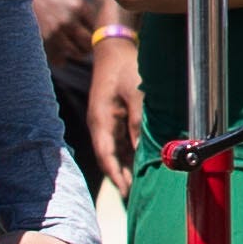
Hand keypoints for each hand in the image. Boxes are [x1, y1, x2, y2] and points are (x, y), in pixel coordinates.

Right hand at [30, 0, 94, 70]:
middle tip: (86, 42)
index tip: (96, 30)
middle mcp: (68, 22)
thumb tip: (93, 19)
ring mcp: (54, 34)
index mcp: (78, 6)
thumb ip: (80, 6)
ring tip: (74, 47)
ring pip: (76, 53)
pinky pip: (59, 60)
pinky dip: (61, 58)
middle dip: (89, 43)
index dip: (98, 29)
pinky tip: (60, 51)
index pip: (97, 25)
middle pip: (89, 42)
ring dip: (76, 51)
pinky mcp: (42, 43)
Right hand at [87, 42, 143, 196]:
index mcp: (101, 121)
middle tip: (134, 196)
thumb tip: (142, 148)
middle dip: (120, 176)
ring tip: (138, 185)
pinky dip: (128, 152)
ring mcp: (105, 122)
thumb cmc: (124, 67)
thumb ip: (138, 121)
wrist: (114, 47)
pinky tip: (139, 162)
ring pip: (115, 151)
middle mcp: (100, 125)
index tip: (125, 191)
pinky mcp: (112, 117)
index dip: (116, 175)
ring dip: (125, 166)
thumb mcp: (135, 93)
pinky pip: (119, 140)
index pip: (106, 156)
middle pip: (109, 158)